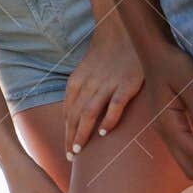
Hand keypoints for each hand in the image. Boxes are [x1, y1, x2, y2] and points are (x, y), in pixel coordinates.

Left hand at [64, 17, 142, 153]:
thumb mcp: (86, 73)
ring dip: (82, 132)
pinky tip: (104, 133)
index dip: (66, 131)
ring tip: (78, 150)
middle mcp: (88, 86)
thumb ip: (82, 92)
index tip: (66, 150)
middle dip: (70, 137)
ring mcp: (107, 85)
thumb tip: (78, 116)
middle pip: (75, 115)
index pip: (68, 112)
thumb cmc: (104, 58)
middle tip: (69, 157)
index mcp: (77, 83)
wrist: (121, 34)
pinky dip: (108, 118)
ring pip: (89, 112)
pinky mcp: (126, 85)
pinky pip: (115, 104)